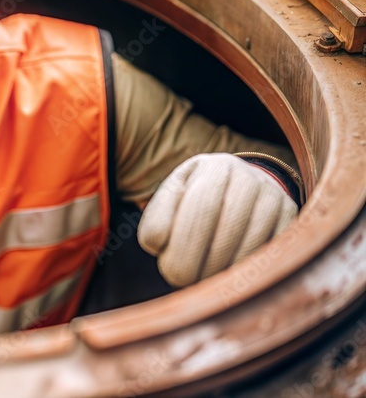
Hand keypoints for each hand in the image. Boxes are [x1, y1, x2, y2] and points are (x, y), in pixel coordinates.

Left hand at [137, 153, 296, 287]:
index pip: (200, 207)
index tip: (171, 271)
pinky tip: (230, 280)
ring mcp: (276, 200)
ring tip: (205, 283)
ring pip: (253, 246)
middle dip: (202, 263)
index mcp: (214, 167)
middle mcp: (251, 178)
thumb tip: (157, 244)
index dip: (185, 244)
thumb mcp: (172, 201)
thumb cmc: (195, 201)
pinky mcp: (293, 224)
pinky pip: (273, 257)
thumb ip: (157, 219)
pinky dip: (249, 275)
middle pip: (228, 227)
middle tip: (186, 283)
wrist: (240, 191)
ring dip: (225, 274)